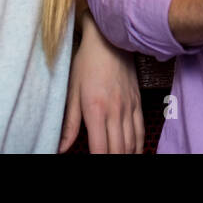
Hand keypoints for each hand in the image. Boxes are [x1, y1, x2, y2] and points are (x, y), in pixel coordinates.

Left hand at [60, 16, 144, 153]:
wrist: (109, 40)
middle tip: (105, 159)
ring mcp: (129, 107)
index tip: (94, 162)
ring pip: (132, 143)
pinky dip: (138, 145)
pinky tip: (133, 151)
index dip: (98, 160)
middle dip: (113, 159)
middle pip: (118, 150)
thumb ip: (68, 124)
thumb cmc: (87, 63)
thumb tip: (61, 148)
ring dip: (126, 155)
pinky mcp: (137, 102)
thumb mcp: (71, 91)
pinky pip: (141, 129)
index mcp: (95, 110)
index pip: (100, 149)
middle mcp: (115, 111)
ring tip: (118, 157)